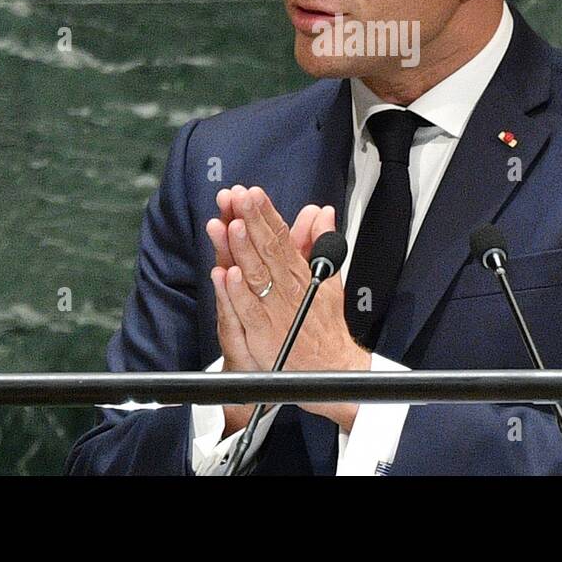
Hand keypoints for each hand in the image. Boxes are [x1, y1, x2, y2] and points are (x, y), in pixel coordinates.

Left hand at [212, 186, 370, 429]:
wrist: (335, 369)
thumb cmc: (325, 327)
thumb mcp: (327, 279)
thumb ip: (318, 244)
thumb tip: (321, 214)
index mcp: (300, 273)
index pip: (281, 237)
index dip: (265, 213)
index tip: (252, 192)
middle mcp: (288, 288)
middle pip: (268, 249)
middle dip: (252, 221)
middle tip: (238, 197)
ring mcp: (276, 311)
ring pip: (257, 275)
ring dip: (243, 250)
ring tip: (232, 225)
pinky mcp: (265, 335)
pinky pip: (249, 311)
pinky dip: (238, 293)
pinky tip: (226, 274)